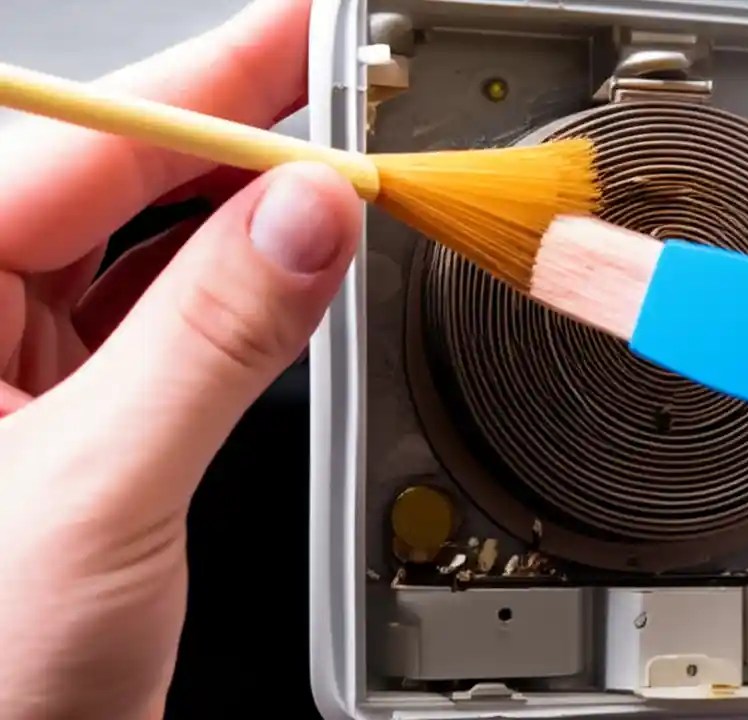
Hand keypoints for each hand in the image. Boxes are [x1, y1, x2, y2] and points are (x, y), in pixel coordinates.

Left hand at [0, 1, 359, 716]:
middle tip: (342, 87)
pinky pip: (156, 319)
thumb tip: (307, 222)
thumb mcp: (99, 491)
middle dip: (237, 135)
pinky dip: (234, 295)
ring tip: (331, 169)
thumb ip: (214, 341)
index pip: (79, 146)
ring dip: (244, 216)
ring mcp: (6, 367)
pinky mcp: (62, 416)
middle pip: (111, 180)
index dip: (211, 82)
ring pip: (141, 248)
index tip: (307, 33)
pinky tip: (286, 265)